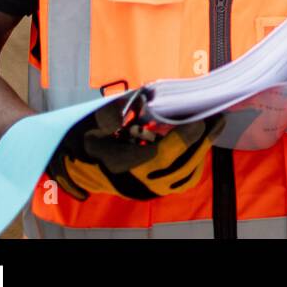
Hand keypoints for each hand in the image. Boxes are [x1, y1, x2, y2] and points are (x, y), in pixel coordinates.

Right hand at [46, 103, 224, 200]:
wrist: (69, 164)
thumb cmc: (81, 138)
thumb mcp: (91, 120)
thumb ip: (115, 110)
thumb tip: (143, 95)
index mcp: (119, 165)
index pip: (161, 155)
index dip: (184, 138)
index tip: (200, 120)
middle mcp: (135, 182)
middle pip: (179, 167)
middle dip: (202, 142)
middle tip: (218, 119)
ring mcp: (143, 189)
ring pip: (183, 177)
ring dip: (199, 153)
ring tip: (212, 129)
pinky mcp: (148, 190)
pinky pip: (178, 182)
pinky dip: (192, 164)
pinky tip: (197, 143)